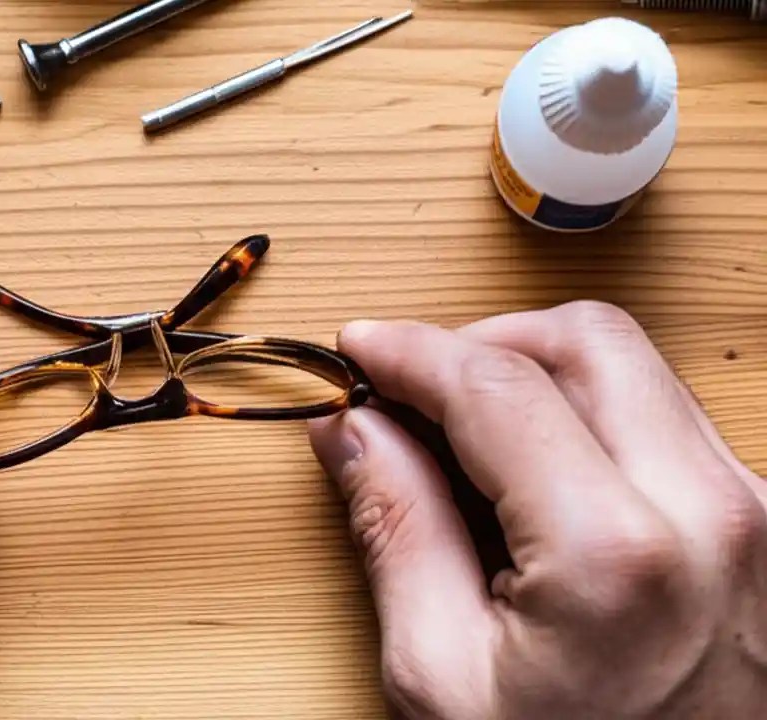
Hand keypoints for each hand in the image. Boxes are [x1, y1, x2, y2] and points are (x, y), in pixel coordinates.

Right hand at [309, 301, 766, 718]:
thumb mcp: (442, 673)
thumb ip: (395, 527)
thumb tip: (353, 428)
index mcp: (615, 554)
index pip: (493, 384)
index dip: (409, 350)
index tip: (360, 349)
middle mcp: (711, 514)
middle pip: (584, 340)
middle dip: (483, 341)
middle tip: (415, 382)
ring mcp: (756, 518)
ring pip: (635, 369)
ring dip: (539, 374)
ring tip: (468, 432)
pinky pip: (669, 420)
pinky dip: (591, 414)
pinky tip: (538, 469)